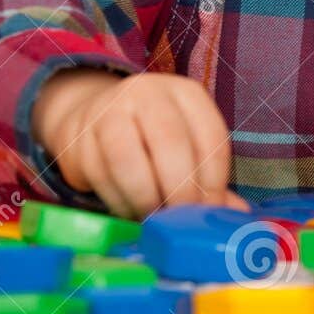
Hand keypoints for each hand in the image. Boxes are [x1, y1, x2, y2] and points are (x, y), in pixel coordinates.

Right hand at [32, 68, 249, 218]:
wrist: (94, 116)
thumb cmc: (152, 136)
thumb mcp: (187, 144)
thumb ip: (208, 176)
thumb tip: (234, 213)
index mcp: (187, 93)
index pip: (211, 136)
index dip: (214, 179)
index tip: (210, 210)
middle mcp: (149, 93)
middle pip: (171, 143)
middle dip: (180, 189)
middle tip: (181, 220)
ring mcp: (109, 111)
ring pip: (128, 159)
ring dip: (145, 198)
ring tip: (155, 219)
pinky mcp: (79, 136)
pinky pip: (100, 175)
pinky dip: (119, 201)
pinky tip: (130, 211)